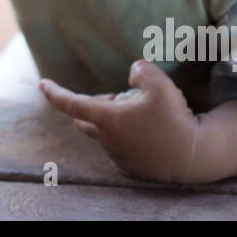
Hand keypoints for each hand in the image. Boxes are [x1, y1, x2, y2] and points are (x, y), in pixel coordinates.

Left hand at [40, 60, 202, 182]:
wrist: (194, 156)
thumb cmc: (174, 118)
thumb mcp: (160, 83)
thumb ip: (141, 70)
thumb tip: (132, 73)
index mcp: (108, 119)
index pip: (71, 103)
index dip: (54, 92)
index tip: (42, 83)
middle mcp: (108, 140)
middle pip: (84, 120)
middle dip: (91, 105)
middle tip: (115, 96)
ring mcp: (118, 156)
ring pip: (104, 133)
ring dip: (113, 120)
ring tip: (138, 112)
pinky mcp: (131, 167)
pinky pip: (120, 147)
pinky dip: (126, 135)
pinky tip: (148, 131)